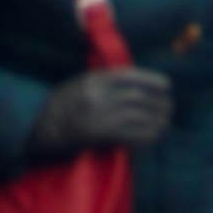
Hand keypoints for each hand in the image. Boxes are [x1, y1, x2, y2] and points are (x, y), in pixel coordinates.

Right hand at [31, 67, 173, 153]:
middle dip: (157, 103)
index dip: (151, 80)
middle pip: (136, 97)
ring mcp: (97, 116)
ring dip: (155, 120)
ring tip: (166, 122)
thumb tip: (139, 87)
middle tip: (170, 107)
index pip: (129, 76)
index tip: (167, 85)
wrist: (42, 126)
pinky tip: (154, 136)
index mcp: (94, 79)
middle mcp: (97, 95)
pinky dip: (145, 136)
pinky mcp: (97, 135)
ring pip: (135, 116)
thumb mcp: (83, 82)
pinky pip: (128, 136)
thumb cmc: (65, 103)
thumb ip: (107, 82)